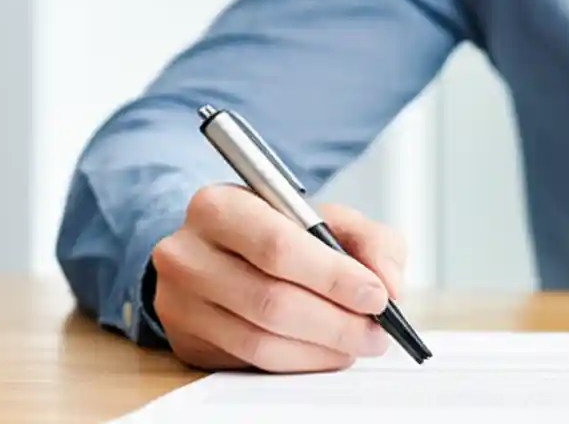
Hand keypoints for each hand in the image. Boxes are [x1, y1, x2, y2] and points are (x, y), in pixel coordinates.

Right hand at [151, 185, 406, 372]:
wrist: (220, 251)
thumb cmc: (278, 231)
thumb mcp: (328, 217)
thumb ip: (371, 240)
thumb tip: (388, 284)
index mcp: (219, 207)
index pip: (278, 247)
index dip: (333, 277)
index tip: (376, 295)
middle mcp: (187, 253)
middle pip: (271, 300)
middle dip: (337, 322)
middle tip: (377, 329)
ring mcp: (179, 302)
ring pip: (261, 339)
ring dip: (323, 348)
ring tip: (360, 341)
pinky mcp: (186, 341)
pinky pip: (251, 361)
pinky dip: (300, 361)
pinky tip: (327, 351)